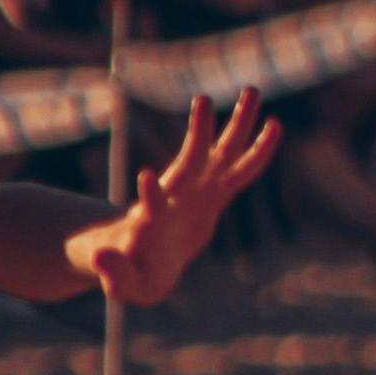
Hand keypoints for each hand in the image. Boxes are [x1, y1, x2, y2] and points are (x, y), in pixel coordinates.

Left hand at [69, 89, 280, 307]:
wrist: (140, 258)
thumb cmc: (129, 272)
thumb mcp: (122, 283)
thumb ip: (113, 273)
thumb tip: (100, 258)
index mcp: (151, 223)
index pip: (150, 208)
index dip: (150, 197)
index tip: (146, 178)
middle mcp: (174, 198)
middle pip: (188, 163)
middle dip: (196, 136)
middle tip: (203, 100)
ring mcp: (196, 192)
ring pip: (219, 155)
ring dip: (235, 126)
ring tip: (251, 91)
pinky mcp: (213, 194)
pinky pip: (240, 171)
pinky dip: (257, 152)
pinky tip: (274, 126)